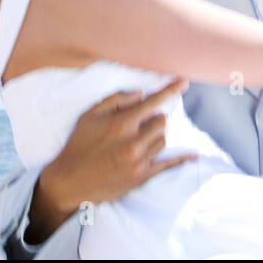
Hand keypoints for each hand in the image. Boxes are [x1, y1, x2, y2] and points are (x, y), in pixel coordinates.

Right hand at [24, 78, 197, 244]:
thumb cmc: (78, 144)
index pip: (153, 102)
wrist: (69, 181)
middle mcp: (133, 142)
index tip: (184, 81)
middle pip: (162, 122)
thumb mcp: (90, 115)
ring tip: (139, 139)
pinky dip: (182, 159)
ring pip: (163, 140)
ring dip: (156, 136)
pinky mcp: (141, 177)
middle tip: (141, 123)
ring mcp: (139, 161)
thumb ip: (116, 100)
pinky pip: (168, 165)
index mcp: (121, 123)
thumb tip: (140, 94)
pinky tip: (193, 156)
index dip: (170, 90)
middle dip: (155, 119)